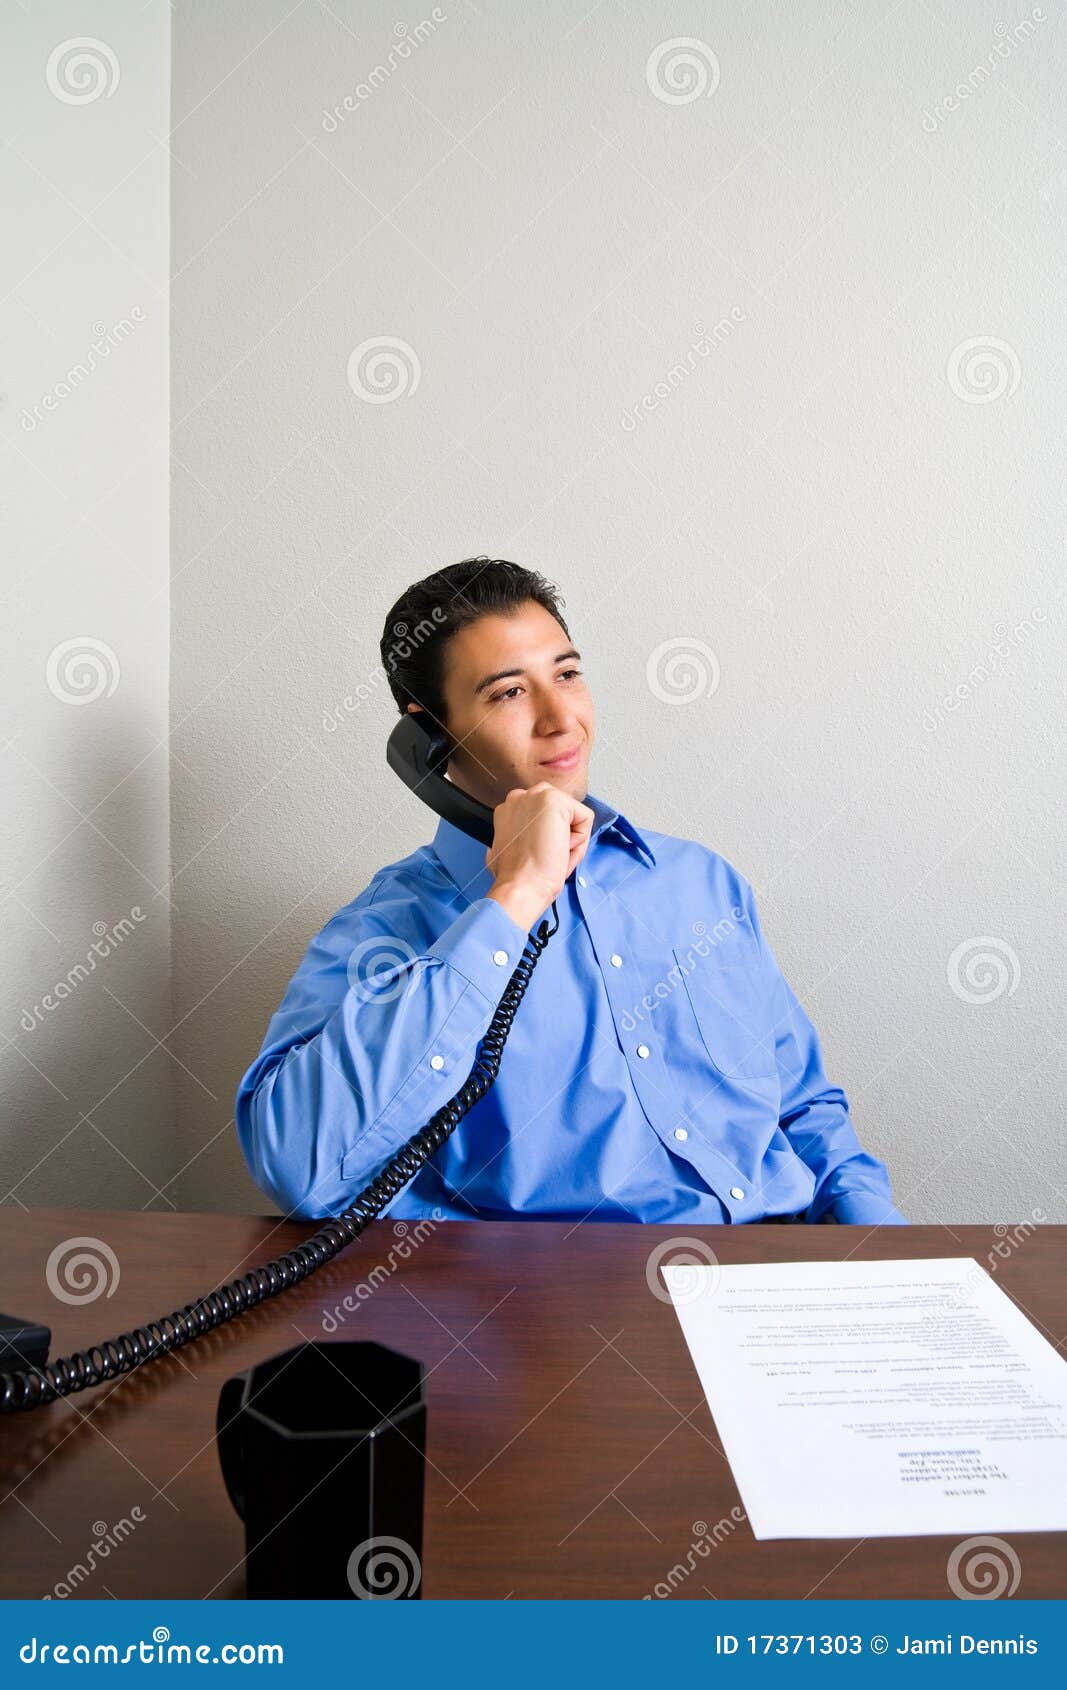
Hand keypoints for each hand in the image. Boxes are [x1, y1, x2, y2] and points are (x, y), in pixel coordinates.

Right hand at [485, 783, 593, 927]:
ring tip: (552, 855)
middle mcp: (519, 797)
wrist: (520, 886)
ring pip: (574, 816)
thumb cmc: (517, 877)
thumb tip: (540, 835)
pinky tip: (559, 851)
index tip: (539, 855)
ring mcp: (536, 795)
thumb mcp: (513, 849)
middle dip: (562, 835)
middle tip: (547, 856)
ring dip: (571, 839)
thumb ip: (523, 833)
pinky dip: (580, 841)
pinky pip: (585, 818)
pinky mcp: (555, 799)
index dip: (548, 838)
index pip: (545, 816)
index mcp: (508, 810)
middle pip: (562, 813)